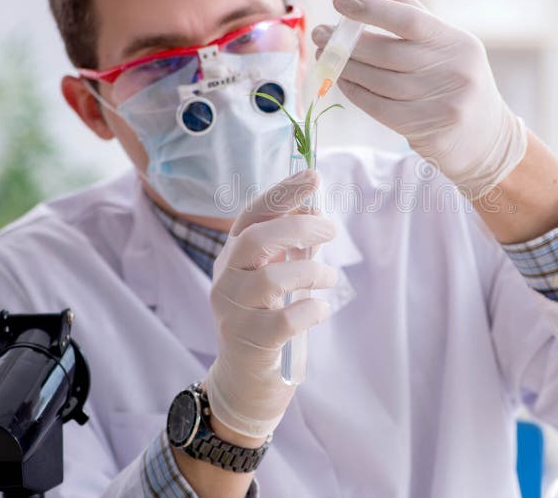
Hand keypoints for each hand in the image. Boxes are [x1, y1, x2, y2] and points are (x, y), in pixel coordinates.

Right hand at [205, 169, 337, 437]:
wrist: (246, 382)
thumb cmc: (266, 321)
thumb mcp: (275, 277)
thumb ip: (290, 247)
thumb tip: (315, 211)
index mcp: (233, 257)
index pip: (252, 215)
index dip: (283, 193)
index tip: (313, 175)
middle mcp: (225, 279)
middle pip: (256, 240)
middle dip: (299, 228)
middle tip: (331, 230)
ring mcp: (232, 311)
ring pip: (271, 280)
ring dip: (311, 273)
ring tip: (329, 280)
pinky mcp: (249, 342)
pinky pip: (285, 319)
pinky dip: (311, 310)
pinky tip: (320, 311)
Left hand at [312, 0, 527, 199]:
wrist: (485, 136)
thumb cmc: (454, 78)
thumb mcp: (440, 41)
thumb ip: (405, 7)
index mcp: (457, 42)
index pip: (410, 21)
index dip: (372, 9)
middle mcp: (454, 72)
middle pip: (388, 54)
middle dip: (348, 42)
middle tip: (322, 33)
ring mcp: (442, 104)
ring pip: (379, 82)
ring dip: (346, 67)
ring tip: (326, 54)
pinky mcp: (427, 130)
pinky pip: (379, 107)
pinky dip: (355, 91)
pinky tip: (342, 79)